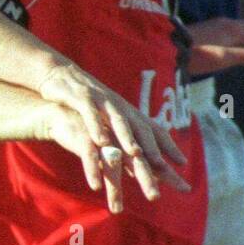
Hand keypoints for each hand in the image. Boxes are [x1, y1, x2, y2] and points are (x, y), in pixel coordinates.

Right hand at [37, 65, 189, 210]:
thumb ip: (122, 139)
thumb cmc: (87, 103)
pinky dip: (96, 127)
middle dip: (152, 151)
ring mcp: (103, 101)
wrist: (60, 75)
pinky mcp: (82, 97)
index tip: (183, 164)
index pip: (154, 130)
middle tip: (163, 169)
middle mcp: (121, 107)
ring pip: (119, 121)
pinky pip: (91, 115)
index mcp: (128, 113)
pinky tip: (99, 141)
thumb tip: (138, 161)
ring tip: (135, 153)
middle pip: (141, 131)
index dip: (169, 146)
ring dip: (128, 137)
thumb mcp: (107, 121)